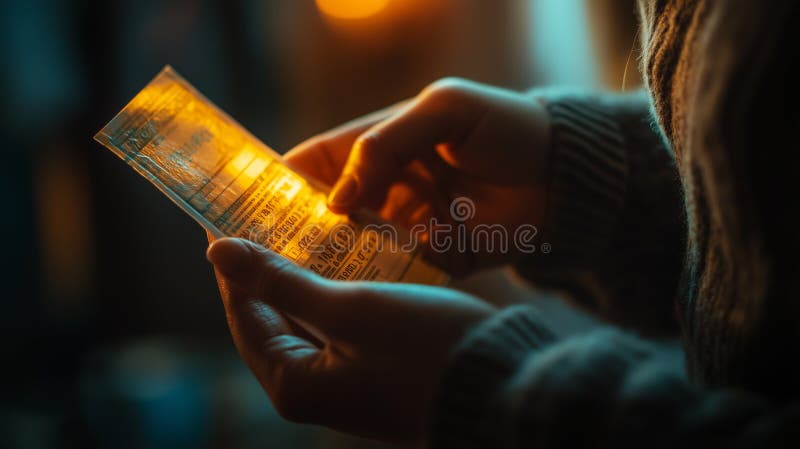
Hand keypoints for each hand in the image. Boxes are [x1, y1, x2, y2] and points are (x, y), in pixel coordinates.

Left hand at [207, 237, 495, 443]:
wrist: (501, 388)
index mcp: (293, 383)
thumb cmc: (424, 348)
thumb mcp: (349, 307)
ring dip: (305, 280)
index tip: (233, 219)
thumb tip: (218, 251)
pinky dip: (336, 297)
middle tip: (270, 220)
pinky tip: (345, 262)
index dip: (238, 264)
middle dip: (271, 270)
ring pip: (307, 324)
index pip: (244, 313)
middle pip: (273, 320)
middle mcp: (312, 392)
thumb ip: (282, 280)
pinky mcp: (372, 378)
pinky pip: (339, 332)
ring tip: (305, 230)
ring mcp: (344, 388)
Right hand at [285, 78, 550, 275]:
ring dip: (330, 267)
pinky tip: (353, 301)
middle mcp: (385, 188)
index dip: (278, 185)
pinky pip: (394, 275)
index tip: (245, 211)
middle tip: (266, 263)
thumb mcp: (444, 109)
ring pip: (352, 250)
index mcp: (379, 145)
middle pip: (324, 215)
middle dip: (296, 236)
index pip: (313, 164)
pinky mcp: (432, 258)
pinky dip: (374, 286)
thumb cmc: (507, 126)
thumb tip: (337, 198)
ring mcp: (406, 226)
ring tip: (300, 288)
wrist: (566, 176)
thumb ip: (385, 143)